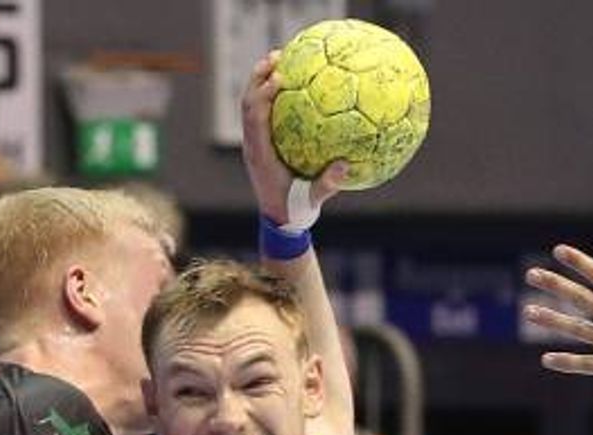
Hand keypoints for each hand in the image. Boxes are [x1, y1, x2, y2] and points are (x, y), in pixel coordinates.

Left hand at [241, 51, 347, 225]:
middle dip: (258, 78)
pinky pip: (262, 112)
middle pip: (247, 104)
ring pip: (250, 105)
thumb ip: (328, 185)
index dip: (263, 96)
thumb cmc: (296, 211)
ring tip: (280, 57)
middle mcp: (252, 146)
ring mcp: (253, 143)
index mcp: (260, 156)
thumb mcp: (313, 200)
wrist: (280, 221)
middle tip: (277, 56)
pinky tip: (290, 80)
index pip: (256, 120)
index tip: (279, 78)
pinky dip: (270, 94)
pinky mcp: (260, 142)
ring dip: (261, 81)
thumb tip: (345, 165)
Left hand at [522, 233, 592, 395]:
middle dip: (555, 285)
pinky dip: (567, 362)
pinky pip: (589, 365)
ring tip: (529, 311)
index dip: (579, 262)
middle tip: (531, 274)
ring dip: (552, 320)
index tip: (558, 251)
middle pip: (582, 299)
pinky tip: (547, 359)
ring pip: (579, 331)